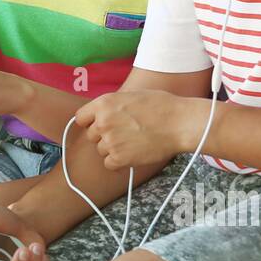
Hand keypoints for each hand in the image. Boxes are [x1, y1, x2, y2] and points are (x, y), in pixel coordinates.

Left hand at [74, 89, 200, 172]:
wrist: (179, 123)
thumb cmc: (161, 106)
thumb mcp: (131, 95)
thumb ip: (113, 105)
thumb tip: (102, 113)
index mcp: (104, 103)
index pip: (81, 117)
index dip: (90, 122)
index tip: (100, 125)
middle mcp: (102, 122)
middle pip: (91, 136)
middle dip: (103, 136)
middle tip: (124, 134)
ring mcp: (110, 141)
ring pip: (100, 150)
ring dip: (112, 149)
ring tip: (133, 143)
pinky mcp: (119, 158)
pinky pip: (109, 164)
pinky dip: (118, 163)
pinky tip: (132, 155)